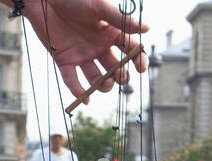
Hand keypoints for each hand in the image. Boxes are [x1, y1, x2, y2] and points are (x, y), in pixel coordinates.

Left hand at [20, 0, 148, 103]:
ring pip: (97, 78)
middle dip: (120, 76)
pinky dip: (79, 92)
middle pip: (115, 69)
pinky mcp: (64, 61)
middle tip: (119, 76)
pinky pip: (73, 81)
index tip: (141, 68)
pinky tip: (85, 100)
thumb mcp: (99, 6)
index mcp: (110, 33)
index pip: (130, 50)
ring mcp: (82, 55)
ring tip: (106, 84)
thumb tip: (146, 28)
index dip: (138, 60)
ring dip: (104, 85)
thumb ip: (120, 18)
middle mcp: (98, 46)